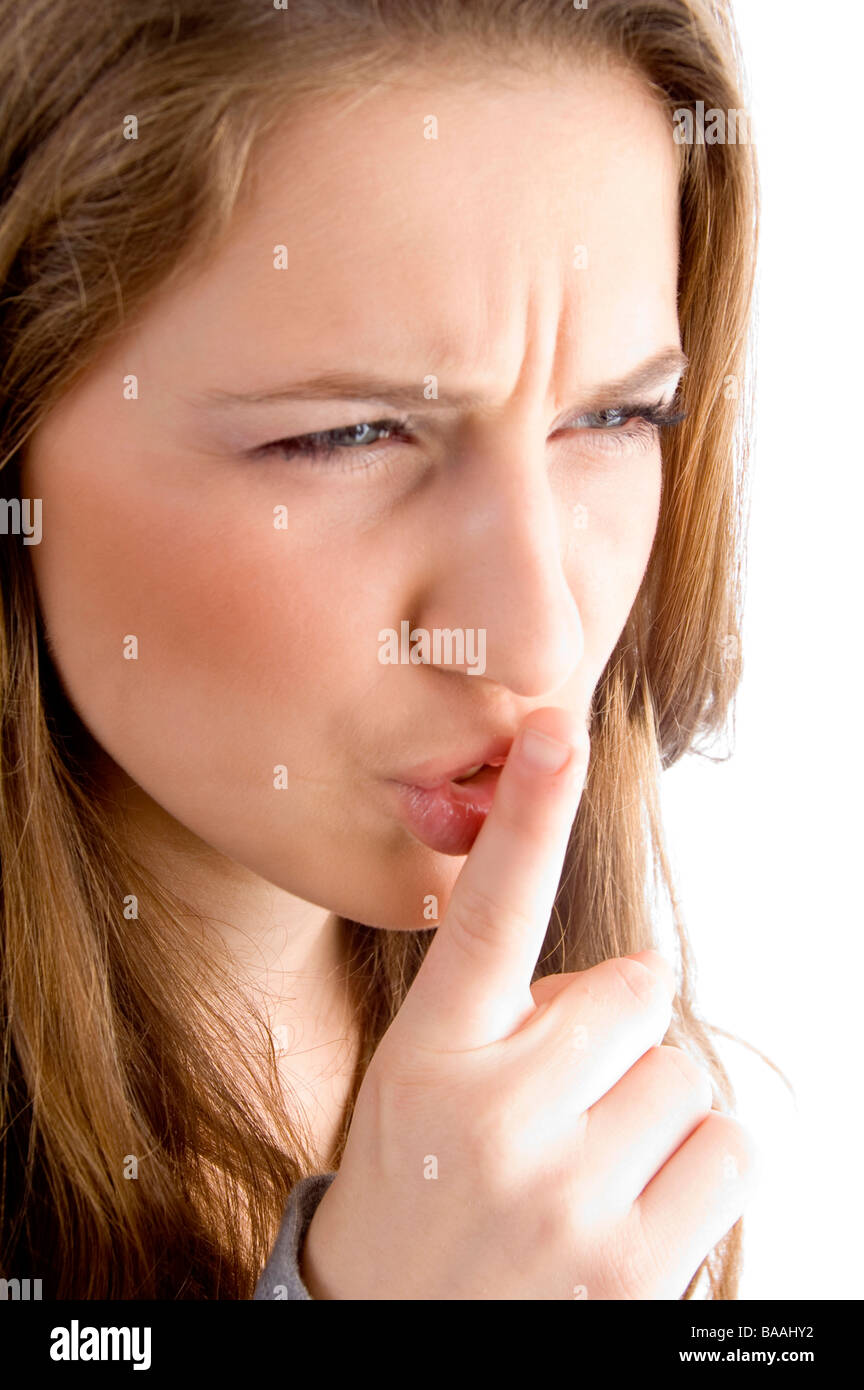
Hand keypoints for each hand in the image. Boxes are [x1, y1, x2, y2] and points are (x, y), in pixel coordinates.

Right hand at [301, 706, 758, 1298]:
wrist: (392, 1331)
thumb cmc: (419, 1181)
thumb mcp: (424, 1079)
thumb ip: (507, 1012)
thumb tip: (636, 981)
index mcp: (432, 1054)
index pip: (486, 913)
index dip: (527, 815)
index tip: (553, 728)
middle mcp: (497, 1116)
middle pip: (634, 989)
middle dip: (608, 1028)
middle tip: (552, 1096)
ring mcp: (568, 1196)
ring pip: (683, 1072)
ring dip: (649, 1104)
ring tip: (583, 1161)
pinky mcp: (633, 1266)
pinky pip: (729, 1147)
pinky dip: (698, 1160)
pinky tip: (633, 1197)